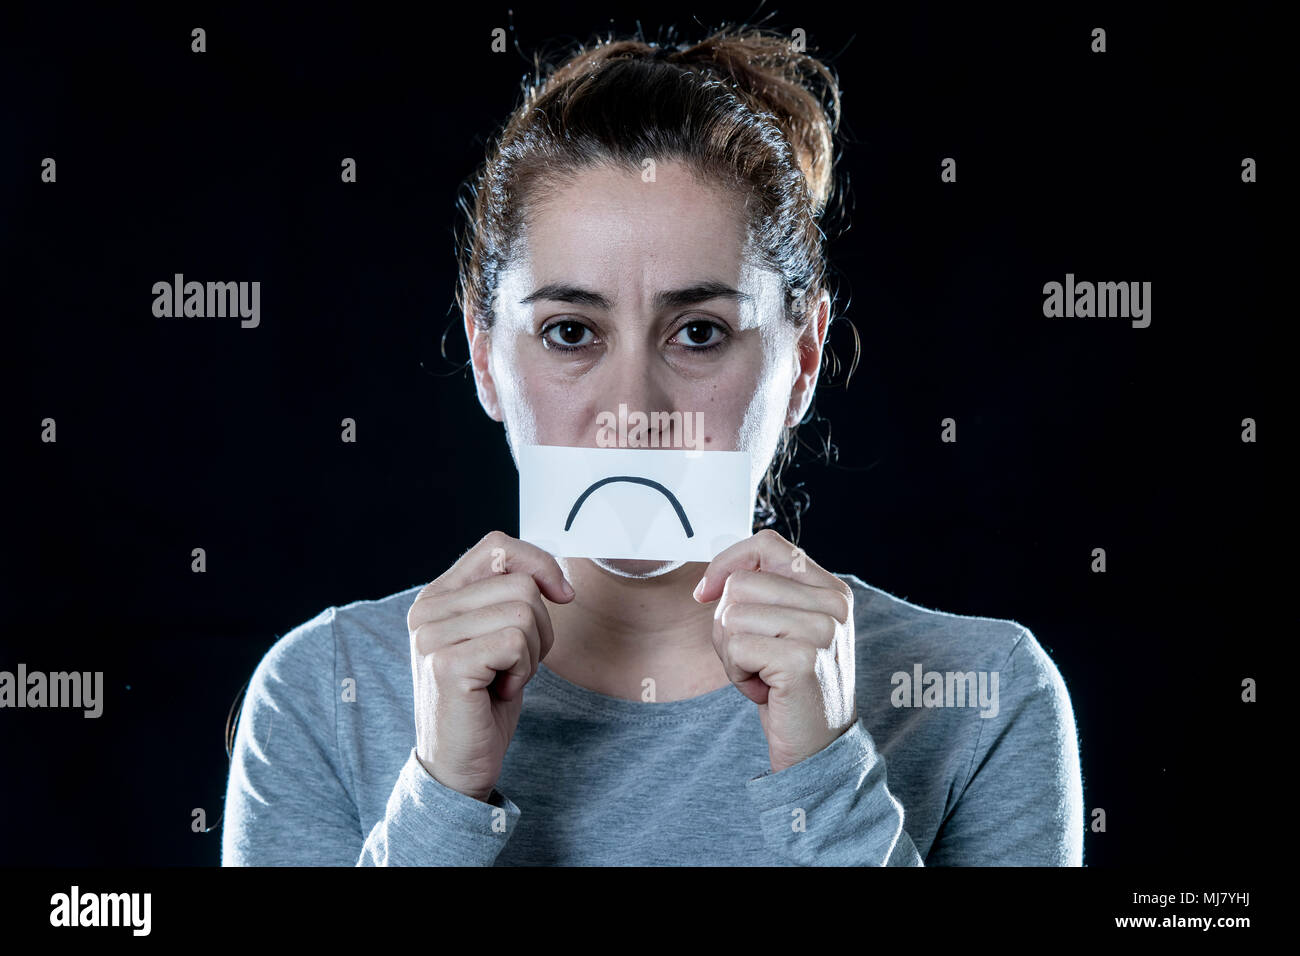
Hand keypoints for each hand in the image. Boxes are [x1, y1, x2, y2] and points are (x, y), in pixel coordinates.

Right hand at [407, 531, 573, 801]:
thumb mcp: (499, 638)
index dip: (539, 563)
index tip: (562, 595)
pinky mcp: (445, 663)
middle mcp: (427, 609)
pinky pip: (515, 642)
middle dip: (540, 627)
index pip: (497, 546)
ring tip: (504, 678)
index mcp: (438, 596)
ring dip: (531, 653)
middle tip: (516, 664)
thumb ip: (511, 598)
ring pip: (523, 611)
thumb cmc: (484, 702)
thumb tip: (558, 578)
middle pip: (520, 583)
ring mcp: (432, 635)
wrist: (458, 765)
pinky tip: (499, 692)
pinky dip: (523, 671)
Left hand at [693, 528, 855, 773]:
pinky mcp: (802, 658)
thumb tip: (712, 581)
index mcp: (832, 590)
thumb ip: (766, 594)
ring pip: (732, 615)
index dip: (728, 563)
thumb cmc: (791, 687)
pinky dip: (737, 674)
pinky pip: (735, 647)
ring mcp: (821, 630)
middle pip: (740, 583)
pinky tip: (765, 691)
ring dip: (731, 652)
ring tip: (761, 674)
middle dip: (727, 625)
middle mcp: (833, 604)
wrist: (818, 748)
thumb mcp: (787, 630)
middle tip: (753, 658)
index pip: (767, 543)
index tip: (707, 593)